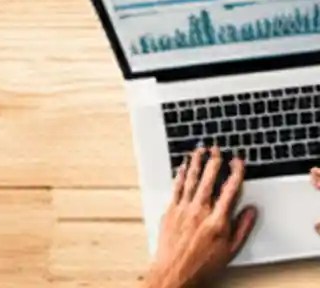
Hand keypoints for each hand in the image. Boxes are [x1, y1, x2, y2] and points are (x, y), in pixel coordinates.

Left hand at [142, 147, 255, 287]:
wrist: (175, 271)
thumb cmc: (203, 264)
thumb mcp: (231, 250)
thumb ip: (242, 228)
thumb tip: (251, 210)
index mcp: (217, 221)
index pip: (230, 190)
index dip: (236, 173)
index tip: (239, 161)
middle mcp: (199, 212)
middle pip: (208, 180)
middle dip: (213, 162)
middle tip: (217, 148)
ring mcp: (182, 210)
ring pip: (190, 181)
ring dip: (195, 163)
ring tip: (199, 150)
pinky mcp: (170, 211)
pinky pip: (176, 188)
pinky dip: (179, 176)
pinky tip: (181, 167)